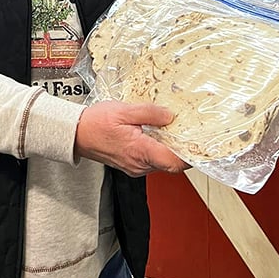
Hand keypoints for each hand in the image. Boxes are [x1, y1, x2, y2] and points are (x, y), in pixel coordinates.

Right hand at [74, 100, 188, 176]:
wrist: (76, 134)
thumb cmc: (95, 123)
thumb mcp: (124, 110)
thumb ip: (150, 113)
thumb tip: (170, 116)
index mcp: (140, 151)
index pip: (174, 162)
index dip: (191, 156)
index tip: (203, 147)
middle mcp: (139, 164)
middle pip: (171, 163)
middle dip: (183, 149)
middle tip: (192, 131)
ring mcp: (135, 167)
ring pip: (162, 162)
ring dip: (170, 148)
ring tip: (176, 129)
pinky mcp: (131, 165)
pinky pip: (151, 160)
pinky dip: (159, 149)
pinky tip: (159, 134)